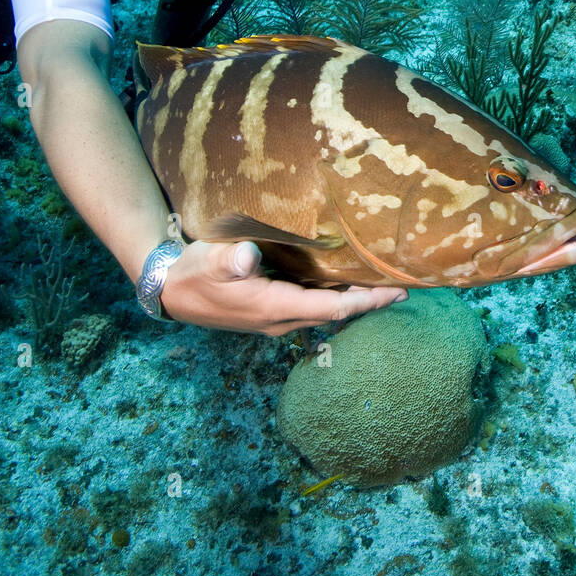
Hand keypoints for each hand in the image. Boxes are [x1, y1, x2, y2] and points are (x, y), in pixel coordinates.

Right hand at [158, 239, 407, 334]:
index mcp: (273, 308)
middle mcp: (280, 319)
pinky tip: (347, 282)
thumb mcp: (209, 261)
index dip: (365, 302)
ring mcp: (276, 317)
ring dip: (355, 300)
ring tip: (385, 285)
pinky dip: (336, 297)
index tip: (396, 294)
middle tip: (405, 287)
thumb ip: (230, 260)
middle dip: (370, 301)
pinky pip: (312, 305)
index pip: (331, 308)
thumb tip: (248, 257)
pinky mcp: (270, 310)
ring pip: (325, 310)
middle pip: (336, 312)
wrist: (170, 290)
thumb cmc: (194, 273)